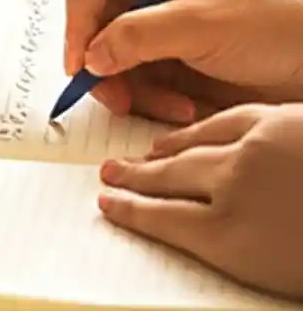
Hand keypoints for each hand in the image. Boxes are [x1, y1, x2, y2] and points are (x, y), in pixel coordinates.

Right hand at [62, 0, 302, 123]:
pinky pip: (133, 80)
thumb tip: (89, 56)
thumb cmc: (280, 24)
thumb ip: (138, 36)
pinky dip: (151, 99)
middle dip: (103, 62)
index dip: (77, 15)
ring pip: (108, 57)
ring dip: (132, 88)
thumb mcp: (204, 24)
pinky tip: (185, 106)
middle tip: (117, 95)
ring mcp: (158, 22)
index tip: (81, 59)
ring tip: (173, 106)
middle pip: (91, 20)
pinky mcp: (167, 56)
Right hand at [97, 103, 302, 299]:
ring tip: (150, 153)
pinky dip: (207, 126)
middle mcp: (237, 187)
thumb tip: (203, 238)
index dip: (132, 212)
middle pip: (172, 179)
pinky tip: (199, 128)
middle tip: (112, 173)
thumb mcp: (280, 277)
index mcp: (234, 238)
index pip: (164, 222)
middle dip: (138, 178)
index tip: (109, 204)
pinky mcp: (289, 120)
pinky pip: (236, 118)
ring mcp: (263, 148)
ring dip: (168, 150)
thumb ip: (234, 252)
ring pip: (198, 144)